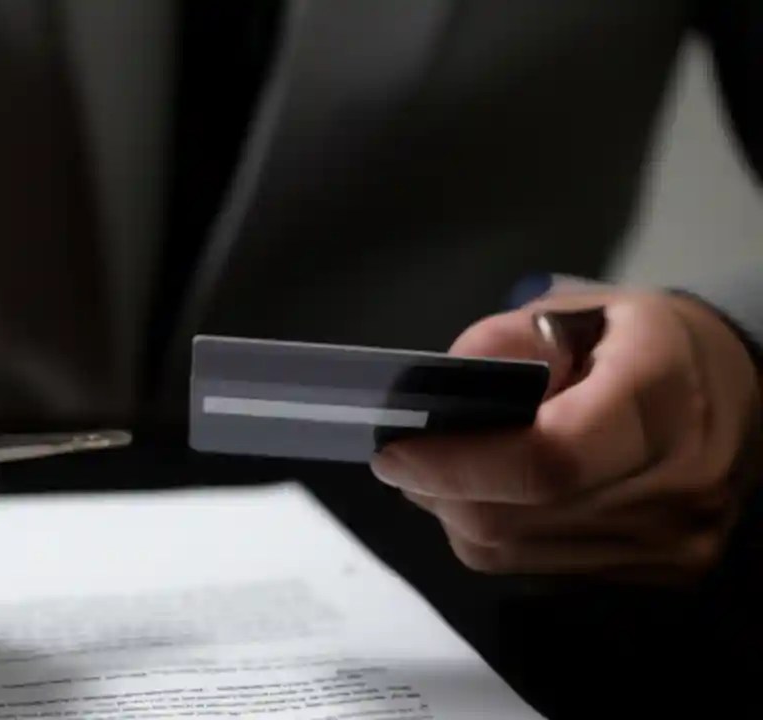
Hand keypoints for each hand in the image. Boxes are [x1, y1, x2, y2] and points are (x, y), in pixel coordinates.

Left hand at [372, 288, 761, 582]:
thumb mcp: (579, 312)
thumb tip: (437, 393)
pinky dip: (497, 536)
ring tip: (444, 474)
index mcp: (656, 397)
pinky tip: (494, 498)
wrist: (744, 393)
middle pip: (515, 517)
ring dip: (458, 516)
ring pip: (516, 553)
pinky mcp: (663, 572)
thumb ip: (504, 342)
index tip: (393, 452)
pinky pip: (542, 569)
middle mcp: (675, 480)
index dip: (458, 464)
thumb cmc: (645, 343)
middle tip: (405, 460)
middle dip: (439, 491)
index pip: (545, 459)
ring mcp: (672, 539)